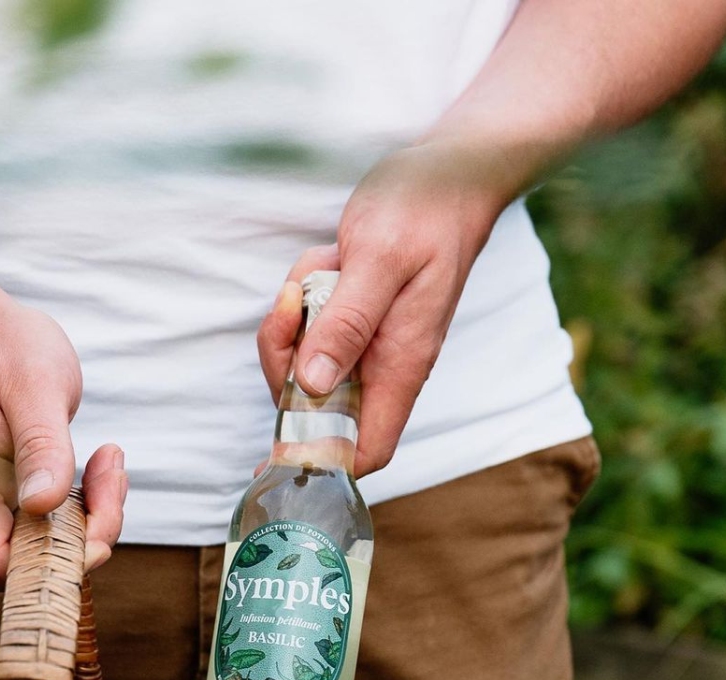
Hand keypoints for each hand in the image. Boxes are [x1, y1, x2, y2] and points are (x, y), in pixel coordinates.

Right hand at [0, 270, 125, 588]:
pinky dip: (80, 508)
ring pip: (45, 551)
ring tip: (105, 458)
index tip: (91, 522)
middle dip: (86, 531)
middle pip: (30, 567)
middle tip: (109, 466)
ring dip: (90, 516)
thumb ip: (40, 447)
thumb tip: (42, 505)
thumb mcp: (33, 385)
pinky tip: (93, 466)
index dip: (49, 566)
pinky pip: (47, 529)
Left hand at [256, 140, 509, 476]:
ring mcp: (367, 346)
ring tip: (323, 267)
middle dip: (285, 366)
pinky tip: (327, 262)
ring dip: (294, 322)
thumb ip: (346, 322)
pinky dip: (303, 300)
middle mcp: (384, 367)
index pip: (365, 449)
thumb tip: (313, 384)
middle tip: (289, 307)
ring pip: (305, 366)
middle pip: (317, 409)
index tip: (276, 458)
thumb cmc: (425, 209)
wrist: (449, 171)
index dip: (320, 461)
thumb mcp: (379, 259)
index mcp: (400, 367)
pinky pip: (310, 330)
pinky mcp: (352, 323)